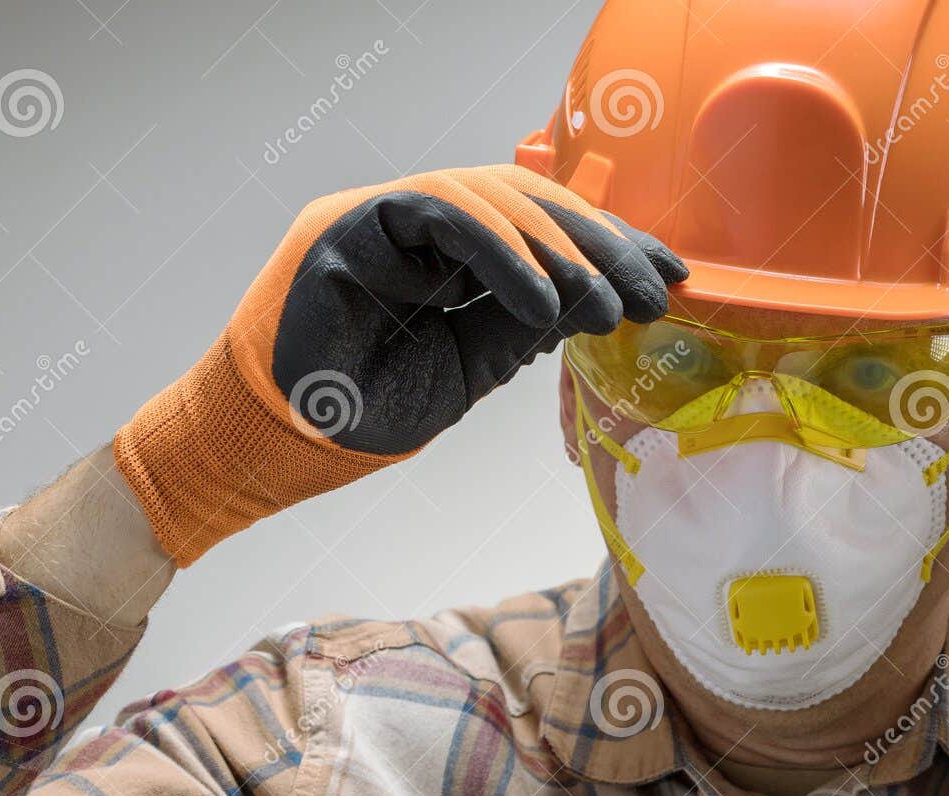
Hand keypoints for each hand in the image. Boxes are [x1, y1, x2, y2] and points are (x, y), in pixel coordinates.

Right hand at [113, 164, 686, 565]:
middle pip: (527, 204)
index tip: (668, 278)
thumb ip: (525, 323)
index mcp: (451, 256)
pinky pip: (440, 213)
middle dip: (600, 246)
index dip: (609, 246)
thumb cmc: (366, 411)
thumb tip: (599, 297)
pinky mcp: (350, 223)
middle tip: (652, 292)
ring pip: (489, 197)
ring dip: (560, 251)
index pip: (541, 228)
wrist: (280, 446)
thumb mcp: (474, 365)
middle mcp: (419, 227)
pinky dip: (501, 252)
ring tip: (605, 309)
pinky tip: (544, 303)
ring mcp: (381, 218)